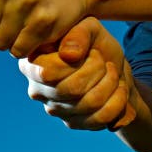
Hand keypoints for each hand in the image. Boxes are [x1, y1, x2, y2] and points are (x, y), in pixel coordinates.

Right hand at [18, 17, 136, 130]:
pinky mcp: (72, 123)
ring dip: (111, 85)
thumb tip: (69, 55)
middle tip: (106, 62)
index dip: (78, 63)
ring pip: (88, 105)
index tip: (94, 52)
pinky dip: (117, 102)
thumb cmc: (93, 42)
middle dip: (98, 72)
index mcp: (31, 62)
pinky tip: (119, 89)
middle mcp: (37, 89)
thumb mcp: (89, 28)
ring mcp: (54, 109)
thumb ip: (78, 34)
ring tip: (114, 73)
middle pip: (71, 90)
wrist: (110, 64)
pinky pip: (99, 119)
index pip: (49, 73)